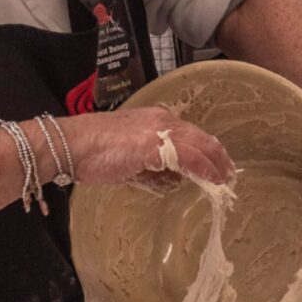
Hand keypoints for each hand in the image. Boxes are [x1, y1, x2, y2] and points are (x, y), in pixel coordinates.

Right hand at [54, 107, 233, 188]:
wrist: (73, 144)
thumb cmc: (95, 153)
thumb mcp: (131, 158)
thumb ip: (153, 166)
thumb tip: (172, 179)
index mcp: (156, 120)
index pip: (191, 134)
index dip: (208, 150)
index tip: (217, 165)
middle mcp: (162, 121)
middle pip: (201, 138)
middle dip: (218, 158)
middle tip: (229, 175)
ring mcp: (159, 132)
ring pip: (200, 145)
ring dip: (215, 165)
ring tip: (224, 181)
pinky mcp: (155, 146)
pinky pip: (189, 157)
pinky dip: (204, 169)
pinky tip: (212, 179)